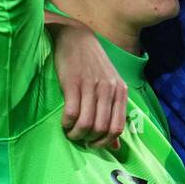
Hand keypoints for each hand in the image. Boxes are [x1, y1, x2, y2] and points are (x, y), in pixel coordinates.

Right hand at [46, 14, 126, 149]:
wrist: (75, 36)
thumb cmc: (92, 63)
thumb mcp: (109, 86)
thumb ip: (114, 113)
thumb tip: (117, 147)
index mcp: (120, 91)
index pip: (118, 128)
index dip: (105, 142)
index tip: (93, 143)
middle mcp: (108, 90)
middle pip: (102, 129)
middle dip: (89, 140)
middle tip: (80, 138)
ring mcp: (91, 86)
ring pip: (87, 124)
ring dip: (76, 134)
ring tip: (70, 132)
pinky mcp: (73, 83)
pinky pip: (72, 113)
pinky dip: (66, 123)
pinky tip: (63, 121)